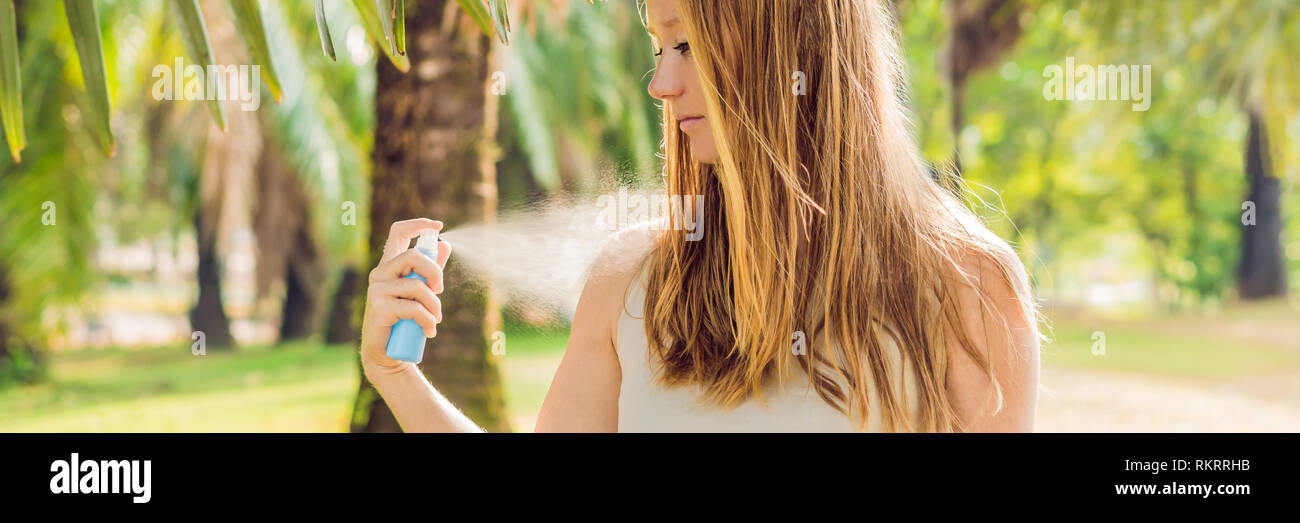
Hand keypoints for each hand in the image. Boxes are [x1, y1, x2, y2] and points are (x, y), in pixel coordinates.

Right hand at [359, 218, 452, 374]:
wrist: (387, 352)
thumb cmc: (404, 320)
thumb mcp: (420, 293)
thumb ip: (431, 270)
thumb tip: (445, 244)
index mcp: (389, 266)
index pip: (398, 232)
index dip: (417, 224)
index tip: (437, 226)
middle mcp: (380, 274)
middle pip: (413, 256)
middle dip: (435, 272)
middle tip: (439, 290)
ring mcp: (377, 290)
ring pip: (417, 286)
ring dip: (434, 305)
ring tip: (436, 319)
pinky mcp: (379, 308)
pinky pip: (413, 308)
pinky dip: (427, 320)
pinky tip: (429, 330)